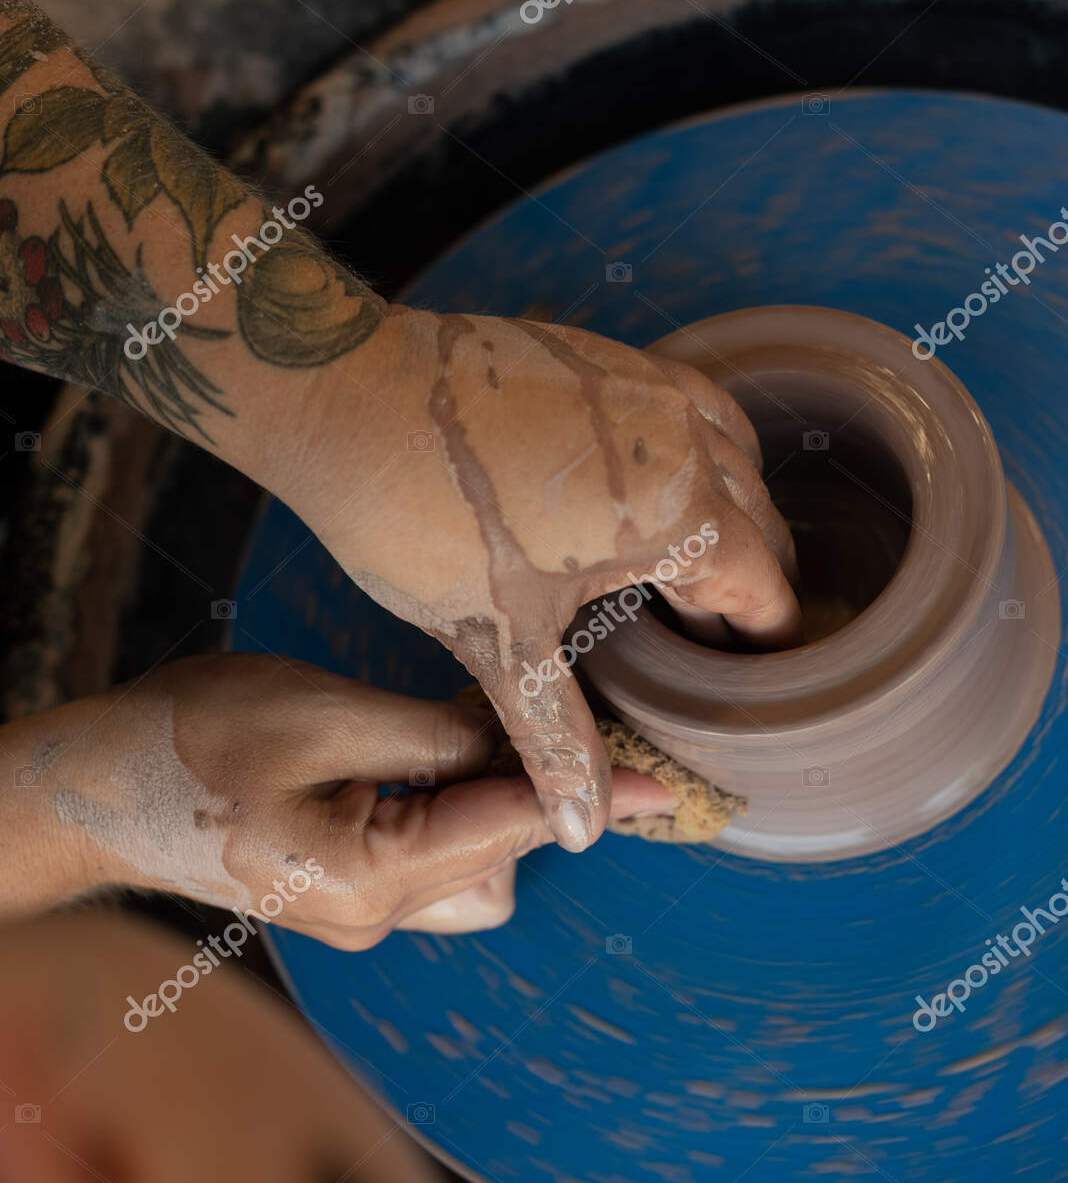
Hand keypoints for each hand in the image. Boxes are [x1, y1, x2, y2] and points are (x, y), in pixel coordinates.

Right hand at [0, 654, 676, 944]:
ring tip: (436, 734)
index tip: (674, 787)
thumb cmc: (186, 742)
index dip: (596, 797)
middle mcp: (377, 915)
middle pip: (502, 862)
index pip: (514, 829)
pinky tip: (408, 760)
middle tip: (509, 715)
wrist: (91, 789)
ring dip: (479, 807)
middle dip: (520, 794)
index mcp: (373, 875)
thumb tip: (515, 736)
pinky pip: (429, 866)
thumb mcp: (317, 712)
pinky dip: (443, 815)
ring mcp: (358, 915)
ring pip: (471, 872)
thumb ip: (431, 731)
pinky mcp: (343, 896)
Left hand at [284, 307, 799, 851]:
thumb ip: (557, 736)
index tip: (745, 683)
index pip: (763, 589)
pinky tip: (646, 493)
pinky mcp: (607, 356)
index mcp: (674, 511)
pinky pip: (686, 409)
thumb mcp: (499, 641)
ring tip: (682, 572)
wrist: (339, 393)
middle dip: (746, 586)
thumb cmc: (418, 514)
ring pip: (732, 458)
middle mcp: (682, 435)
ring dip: (727, 517)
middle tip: (709, 644)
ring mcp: (648, 383)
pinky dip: (692, 458)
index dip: (759, 646)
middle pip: (760, 523)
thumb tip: (584, 826)